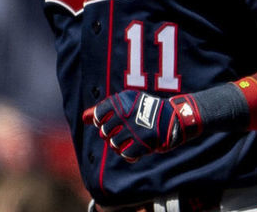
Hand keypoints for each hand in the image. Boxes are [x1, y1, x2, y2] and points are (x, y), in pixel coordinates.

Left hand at [83, 91, 202, 161]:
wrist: (173, 118)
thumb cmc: (145, 110)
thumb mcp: (126, 104)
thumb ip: (103, 110)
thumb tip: (83, 118)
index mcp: (121, 101)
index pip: (98, 116)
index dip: (102, 122)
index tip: (111, 122)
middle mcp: (126, 113)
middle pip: (104, 132)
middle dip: (111, 135)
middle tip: (124, 132)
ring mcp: (134, 128)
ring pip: (114, 144)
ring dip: (120, 145)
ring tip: (130, 140)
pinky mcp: (143, 142)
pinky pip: (126, 154)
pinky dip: (130, 154)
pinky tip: (136, 149)